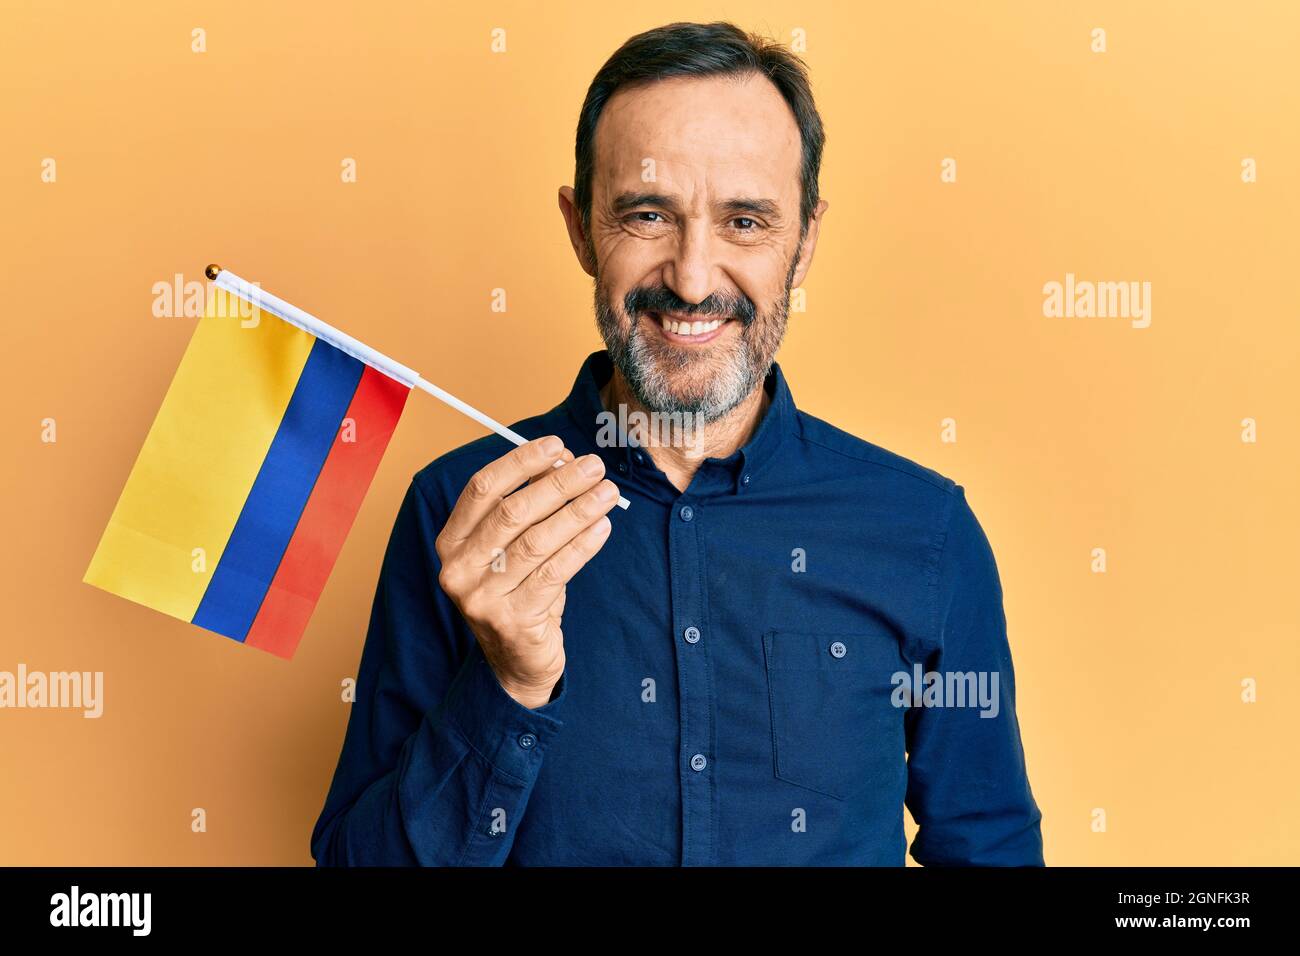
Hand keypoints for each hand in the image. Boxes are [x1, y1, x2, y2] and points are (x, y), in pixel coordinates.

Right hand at [434, 435, 617, 707]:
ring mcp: (482, 597)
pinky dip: (583, 544)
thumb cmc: (518, 592)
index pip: (482, 488)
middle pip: (512, 511)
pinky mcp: (513, 619)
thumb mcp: (512, 548)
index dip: (521, 462)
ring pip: (537, 541)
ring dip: (577, 510)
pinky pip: (556, 572)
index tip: (557, 445)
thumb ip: (528, 507)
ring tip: (608, 492)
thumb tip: (562, 461)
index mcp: (451, 541)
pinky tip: (603, 527)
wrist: (517, 662)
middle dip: (558, 483)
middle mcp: (459, 569)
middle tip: (594, 466)